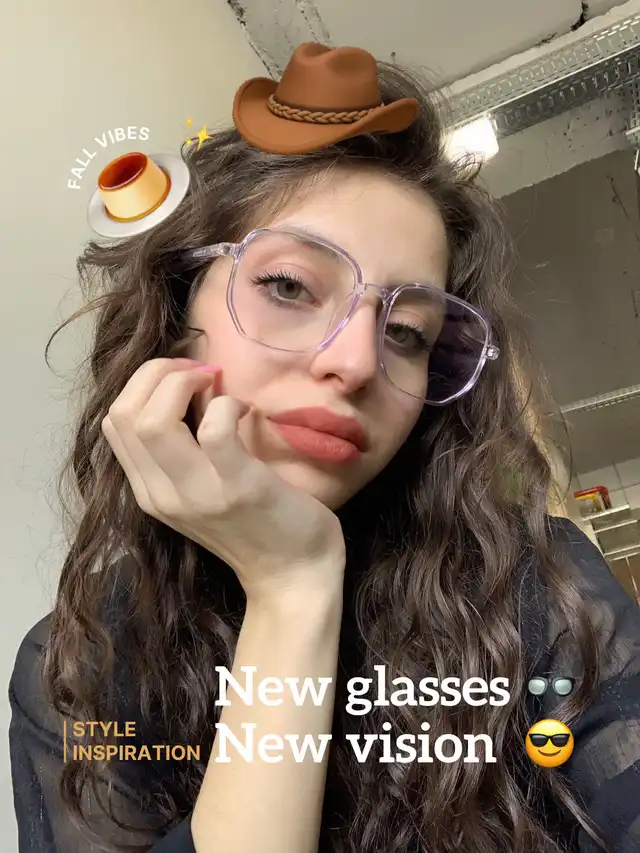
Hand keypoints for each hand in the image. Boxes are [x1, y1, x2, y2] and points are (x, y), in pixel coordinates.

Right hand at [101, 358, 345, 603]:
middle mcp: (161, 495)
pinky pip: (216, 429)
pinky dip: (228, 405)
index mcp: (149, 492)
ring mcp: (197, 494)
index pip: (115, 422)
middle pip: (125, 414)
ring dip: (185, 382)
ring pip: (154, 420)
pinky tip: (246, 411)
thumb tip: (186, 386)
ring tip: (216, 382)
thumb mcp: (200, 491)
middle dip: (159, 372)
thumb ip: (183, 450)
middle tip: (200, 370)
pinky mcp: (238, 488)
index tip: (183, 377)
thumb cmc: (254, 525)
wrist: (293, 576)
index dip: (144, 383)